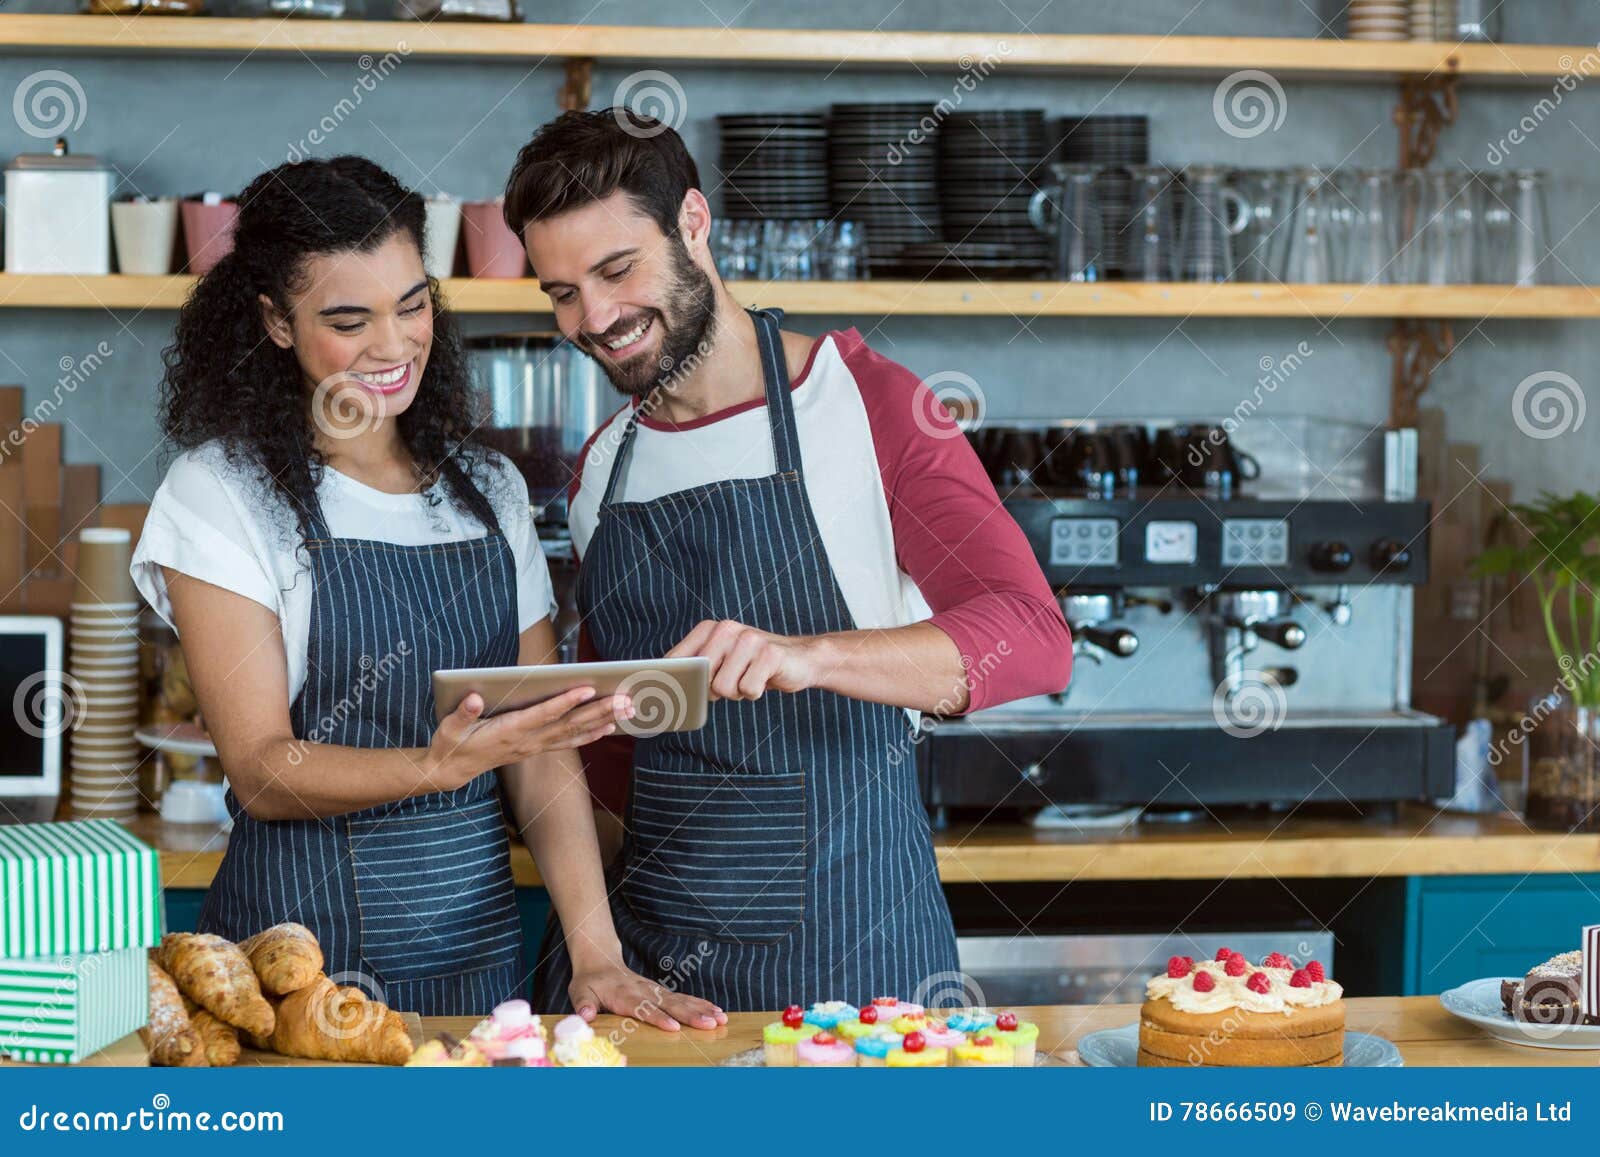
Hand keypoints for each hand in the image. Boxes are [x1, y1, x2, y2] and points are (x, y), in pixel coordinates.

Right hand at [425, 687, 632, 790]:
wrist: (451, 769)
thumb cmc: (450, 743)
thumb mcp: (449, 727)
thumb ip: (463, 713)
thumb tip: (473, 698)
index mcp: (508, 730)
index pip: (542, 714)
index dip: (564, 702)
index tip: (586, 689)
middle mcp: (527, 740)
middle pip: (568, 724)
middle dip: (598, 711)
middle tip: (625, 700)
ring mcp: (534, 746)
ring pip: (574, 732)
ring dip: (602, 721)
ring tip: (627, 710)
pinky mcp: (535, 748)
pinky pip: (569, 742)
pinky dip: (591, 734)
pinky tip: (609, 727)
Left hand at [569, 961, 727, 1031]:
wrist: (600, 961)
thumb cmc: (590, 982)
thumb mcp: (580, 991)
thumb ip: (583, 1004)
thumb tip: (585, 1016)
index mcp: (625, 995)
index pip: (644, 1008)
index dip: (658, 1018)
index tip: (674, 1027)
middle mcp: (644, 991)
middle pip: (670, 1004)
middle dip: (691, 1015)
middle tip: (710, 1024)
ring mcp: (655, 990)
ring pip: (682, 1000)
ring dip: (702, 1010)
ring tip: (721, 1019)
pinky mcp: (662, 992)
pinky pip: (684, 998)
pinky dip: (701, 1004)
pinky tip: (717, 1011)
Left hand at [666, 619, 823, 700]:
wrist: (800, 659)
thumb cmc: (752, 665)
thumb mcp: (720, 661)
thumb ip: (695, 669)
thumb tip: (666, 691)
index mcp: (708, 629)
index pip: (676, 661)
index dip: (675, 683)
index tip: (674, 697)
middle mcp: (726, 629)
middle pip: (701, 679)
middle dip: (714, 690)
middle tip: (732, 681)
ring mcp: (749, 639)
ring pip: (724, 688)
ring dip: (737, 692)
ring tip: (749, 677)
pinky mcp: (769, 654)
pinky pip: (749, 690)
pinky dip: (755, 692)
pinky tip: (764, 679)